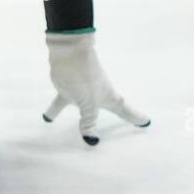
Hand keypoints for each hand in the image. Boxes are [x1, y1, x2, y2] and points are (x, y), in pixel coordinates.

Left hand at [42, 31, 149, 145]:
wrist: (69, 53)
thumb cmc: (85, 77)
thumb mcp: (89, 103)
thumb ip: (89, 121)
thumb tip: (91, 140)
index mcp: (109, 98)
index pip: (126, 111)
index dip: (135, 118)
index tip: (146, 122)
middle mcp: (98, 96)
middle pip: (113, 109)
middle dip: (124, 115)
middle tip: (135, 120)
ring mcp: (83, 93)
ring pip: (86, 110)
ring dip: (86, 119)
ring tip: (85, 131)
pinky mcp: (68, 90)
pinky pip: (60, 104)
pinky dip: (54, 111)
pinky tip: (47, 119)